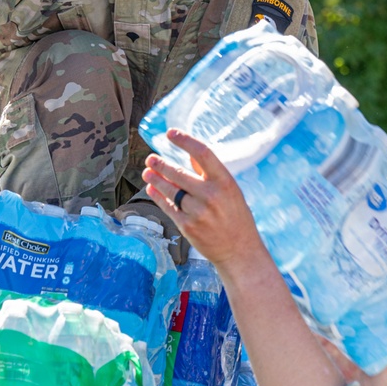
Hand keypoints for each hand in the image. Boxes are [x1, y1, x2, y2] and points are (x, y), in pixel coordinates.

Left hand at [142, 128, 265, 275]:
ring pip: (169, 189)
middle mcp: (210, 195)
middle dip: (161, 164)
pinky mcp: (187, 226)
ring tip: (147, 170)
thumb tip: (191, 156)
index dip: (184, 140)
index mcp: (225, 182)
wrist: (239, 251)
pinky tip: (152, 188)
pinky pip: (167, 206)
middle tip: (151, 158)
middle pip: (178, 172)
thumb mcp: (231, 191)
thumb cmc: (236, 217)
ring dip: (155, 178)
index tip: (171, 134)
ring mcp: (197, 212)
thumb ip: (211, 175)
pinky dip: (158, 196)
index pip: (202, 153)